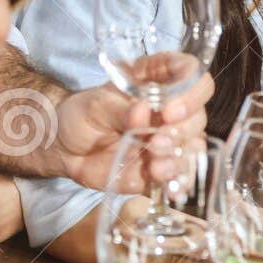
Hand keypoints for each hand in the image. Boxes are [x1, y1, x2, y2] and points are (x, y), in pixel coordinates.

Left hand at [54, 64, 214, 191]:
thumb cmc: (82, 114)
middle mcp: (171, 109)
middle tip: (157, 142)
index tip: (168, 111)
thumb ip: (119, 109)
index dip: (189, 91)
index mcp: (157, 80)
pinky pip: (180, 176)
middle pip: (197, 115)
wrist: (65, 148)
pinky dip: (178, 182)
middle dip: (182, 131)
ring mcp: (169, 140)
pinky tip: (170, 189)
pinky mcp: (162, 168)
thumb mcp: (95, 105)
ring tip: (155, 168)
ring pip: (194, 147)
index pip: (190, 74)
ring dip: (179, 159)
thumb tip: (141, 111)